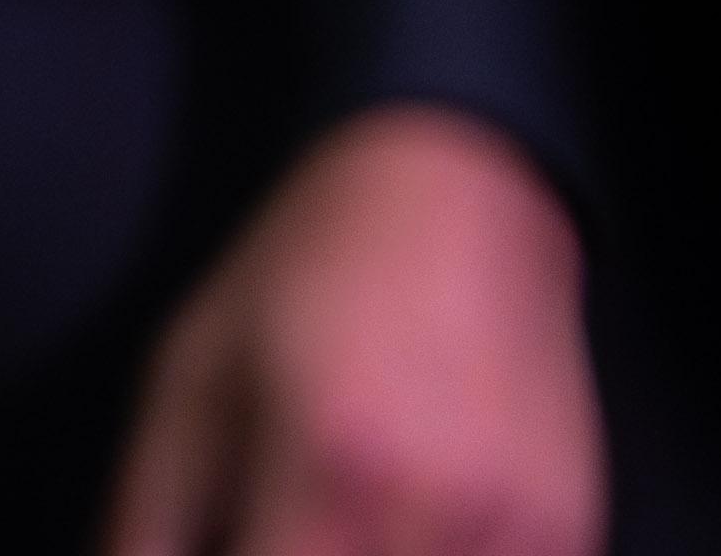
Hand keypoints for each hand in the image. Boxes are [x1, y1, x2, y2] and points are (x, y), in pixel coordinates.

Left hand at [99, 111, 592, 555]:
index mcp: (333, 472)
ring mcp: (525, 536)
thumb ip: (148, 515)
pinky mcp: (573, 536)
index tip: (220, 543)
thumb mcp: (191, 376)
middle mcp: (441, 517)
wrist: (459, 200)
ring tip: (318, 519)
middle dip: (286, 554)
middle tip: (265, 527)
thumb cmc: (306, 277)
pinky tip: (395, 527)